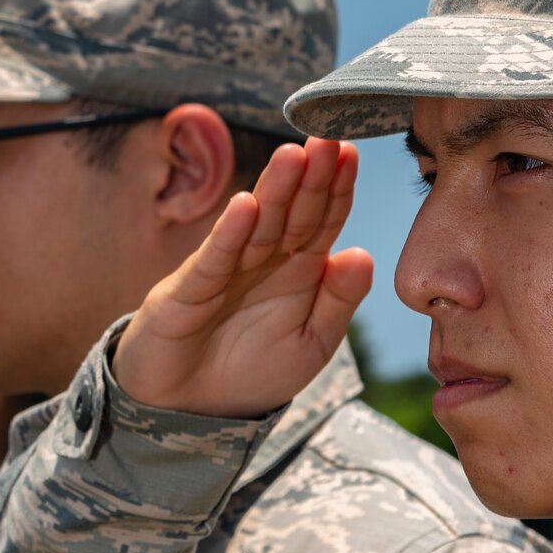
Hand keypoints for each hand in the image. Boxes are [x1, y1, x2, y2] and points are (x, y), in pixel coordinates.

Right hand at [114, 139, 372, 417]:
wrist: (189, 412)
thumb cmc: (250, 372)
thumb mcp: (310, 344)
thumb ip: (338, 303)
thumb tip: (364, 253)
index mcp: (298, 269)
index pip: (323, 220)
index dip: (337, 189)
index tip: (352, 153)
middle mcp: (263, 261)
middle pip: (292, 213)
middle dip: (311, 177)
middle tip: (329, 140)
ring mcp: (224, 272)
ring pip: (256, 226)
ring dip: (275, 191)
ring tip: (294, 156)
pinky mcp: (188, 293)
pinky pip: (213, 261)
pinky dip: (229, 236)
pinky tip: (245, 206)